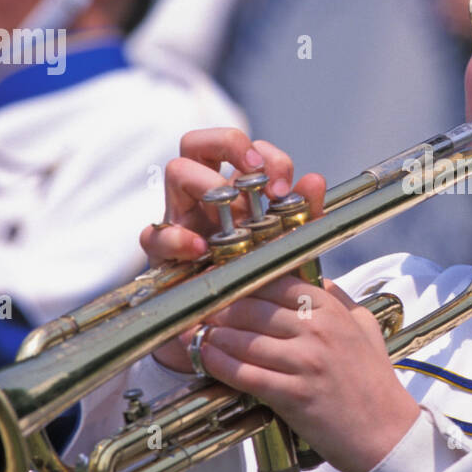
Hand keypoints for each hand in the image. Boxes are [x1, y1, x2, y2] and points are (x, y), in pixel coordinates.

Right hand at [140, 128, 324, 373]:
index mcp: (236, 190)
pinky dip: (178, 237)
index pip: (244, 149)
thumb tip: (315, 180)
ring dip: (203, 181)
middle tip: (253, 171)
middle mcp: (205, 197)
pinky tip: (201, 250)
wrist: (230, 329)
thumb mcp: (287, 247)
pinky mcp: (161, 252)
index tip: (283, 187)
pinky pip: (155, 233)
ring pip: (176, 171)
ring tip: (228, 208)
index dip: (266, 156)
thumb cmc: (259, 278)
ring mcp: (180, 218)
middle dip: (227, 144)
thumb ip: (304, 214)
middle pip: (199, 142)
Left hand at [188, 274, 418, 471]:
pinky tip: (205, 358)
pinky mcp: (294, 395)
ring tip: (193, 334)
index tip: (221, 286)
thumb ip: (339, 298)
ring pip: (244, 339)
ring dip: (212, 336)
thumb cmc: (374, 382)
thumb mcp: (365, 327)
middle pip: (252, 307)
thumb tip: (313, 278)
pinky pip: (246, 374)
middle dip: (219, 309)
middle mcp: (318, 330)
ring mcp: (306, 362)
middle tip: (197, 311)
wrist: (389, 433)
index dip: (242, 282)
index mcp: (333, 309)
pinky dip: (220, 364)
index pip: (275, 281)